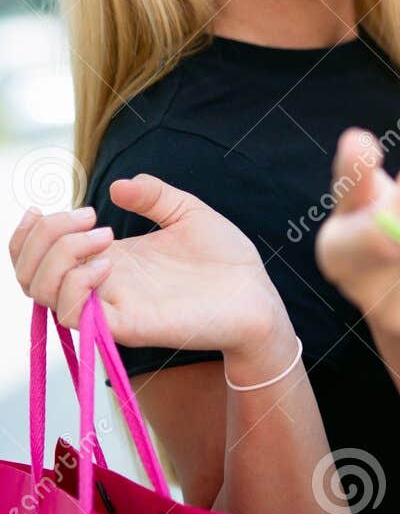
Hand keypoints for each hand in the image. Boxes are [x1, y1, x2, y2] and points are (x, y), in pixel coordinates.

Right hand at [9, 175, 288, 357]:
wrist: (257, 295)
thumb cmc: (225, 259)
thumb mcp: (187, 213)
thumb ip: (154, 195)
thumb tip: (116, 186)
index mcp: (107, 258)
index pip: (38, 255)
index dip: (28, 232)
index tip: (46, 206)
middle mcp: (100, 284)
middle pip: (30, 273)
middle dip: (43, 238)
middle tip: (89, 218)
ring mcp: (110, 307)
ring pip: (43, 293)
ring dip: (58, 257)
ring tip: (104, 236)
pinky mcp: (126, 327)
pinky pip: (76, 316)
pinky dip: (77, 286)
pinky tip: (107, 264)